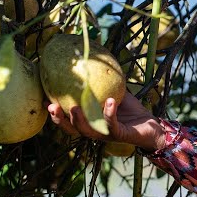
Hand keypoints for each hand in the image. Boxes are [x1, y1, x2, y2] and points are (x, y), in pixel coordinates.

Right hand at [47, 93, 165, 151]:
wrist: (152, 125)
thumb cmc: (131, 110)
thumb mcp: (114, 93)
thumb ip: (102, 84)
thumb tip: (90, 61)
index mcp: (90, 123)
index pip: (68, 121)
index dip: (56, 114)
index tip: (45, 100)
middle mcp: (95, 131)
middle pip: (72, 129)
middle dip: (60, 120)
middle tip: (52, 106)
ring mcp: (106, 134)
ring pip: (88, 131)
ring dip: (79, 120)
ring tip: (73, 107)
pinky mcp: (120, 135)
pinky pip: (112, 124)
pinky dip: (109, 113)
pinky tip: (109, 101)